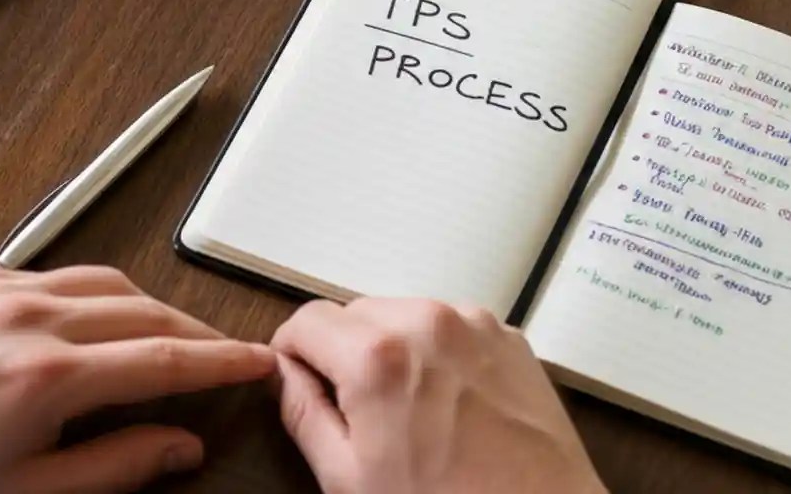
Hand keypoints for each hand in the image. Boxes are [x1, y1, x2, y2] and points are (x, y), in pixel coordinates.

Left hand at [0, 266, 274, 493]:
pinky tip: (94, 316)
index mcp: (48, 376)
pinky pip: (58, 272)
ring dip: (149, 304)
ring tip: (167, 333)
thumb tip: (179, 446)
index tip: (257, 358)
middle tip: (222, 352)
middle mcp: (32, 318)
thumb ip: (115, 466)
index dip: (223, 358)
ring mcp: (3, 288)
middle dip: (195, 329)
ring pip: (108, 280)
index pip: (166, 356)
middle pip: (147, 309)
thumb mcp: (22, 493)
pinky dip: (94, 292)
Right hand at [271, 299, 605, 493]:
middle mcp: (424, 322)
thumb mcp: (349, 478)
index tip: (302, 378)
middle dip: (345, 352)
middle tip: (361, 409)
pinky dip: (437, 351)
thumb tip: (285, 374)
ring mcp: (472, 323)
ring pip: (402, 313)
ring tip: (411, 408)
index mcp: (376, 357)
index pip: (307, 320)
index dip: (294, 352)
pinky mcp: (506, 334)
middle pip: (354, 313)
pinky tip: (449, 400)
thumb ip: (304, 414)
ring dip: (393, 347)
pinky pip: (449, 325)